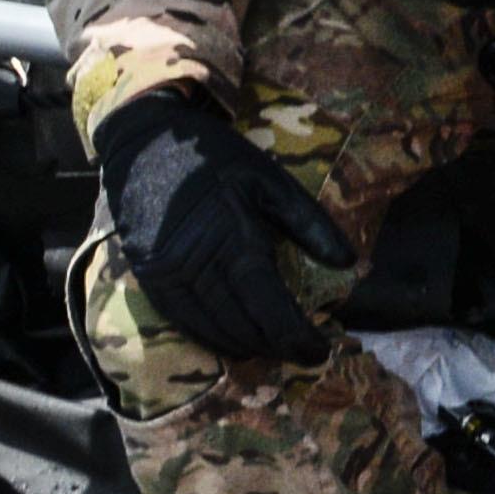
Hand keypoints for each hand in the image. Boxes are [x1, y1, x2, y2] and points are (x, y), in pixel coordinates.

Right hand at [88, 87, 353, 366]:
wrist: (145, 140)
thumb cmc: (216, 159)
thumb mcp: (272, 180)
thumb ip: (311, 224)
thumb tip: (349, 264)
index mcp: (234, 241)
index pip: (272, 312)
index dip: (299, 340)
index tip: (322, 351)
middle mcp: (196, 266)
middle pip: (245, 330)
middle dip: (280, 349)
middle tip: (305, 352)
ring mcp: (167, 276)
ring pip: (214, 334)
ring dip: (249, 349)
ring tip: (277, 350)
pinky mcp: (149, 278)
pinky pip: (185, 324)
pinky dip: (214, 340)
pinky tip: (236, 342)